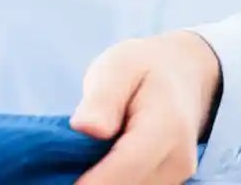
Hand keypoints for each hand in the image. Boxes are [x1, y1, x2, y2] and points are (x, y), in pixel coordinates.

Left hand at [71, 31, 221, 184]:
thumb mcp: (119, 67)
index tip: (66, 184)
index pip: (128, 165)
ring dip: (101, 182)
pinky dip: (110, 181)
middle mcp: (178, 159)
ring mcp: (176, 176)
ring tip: (72, 163)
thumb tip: (86, 128)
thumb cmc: (143, 68)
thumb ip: (103, 98)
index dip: (94, 182)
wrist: (184, 75)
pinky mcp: (167, 183)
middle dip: (92, 182)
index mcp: (166, 126)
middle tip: (56, 172)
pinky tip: (93, 167)